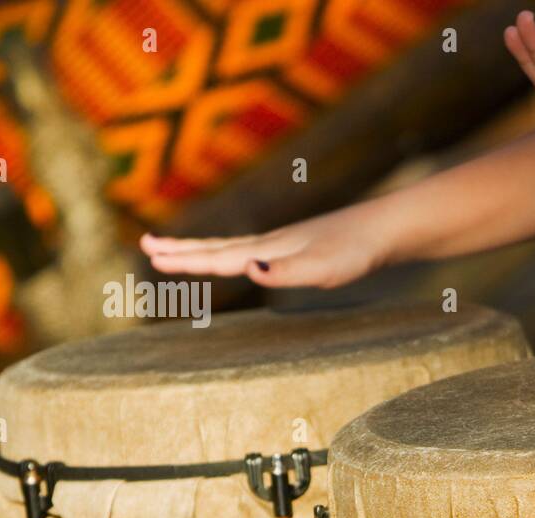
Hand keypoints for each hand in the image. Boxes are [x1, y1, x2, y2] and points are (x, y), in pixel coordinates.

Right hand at [141, 198, 389, 287]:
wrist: (388, 230)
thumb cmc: (358, 252)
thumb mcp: (324, 268)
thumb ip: (287, 271)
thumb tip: (249, 270)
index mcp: (271, 250)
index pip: (219, 256)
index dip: (185, 259)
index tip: (150, 256)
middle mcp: (273, 243)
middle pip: (219, 247)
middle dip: (182, 250)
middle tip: (146, 246)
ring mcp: (288, 243)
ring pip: (236, 246)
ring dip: (205, 250)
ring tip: (181, 250)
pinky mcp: (305, 247)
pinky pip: (257, 251)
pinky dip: (237, 253)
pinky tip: (245, 258)